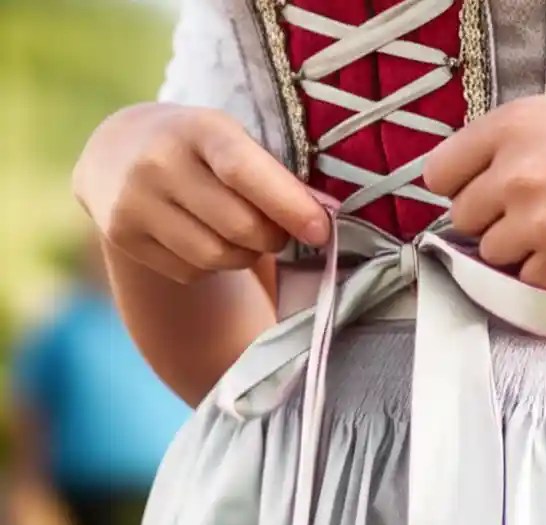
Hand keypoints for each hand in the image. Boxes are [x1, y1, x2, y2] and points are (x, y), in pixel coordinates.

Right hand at [73, 103, 332, 284]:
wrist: (116, 152)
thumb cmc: (201, 149)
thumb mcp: (232, 141)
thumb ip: (274, 176)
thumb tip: (324, 221)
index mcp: (199, 128)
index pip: (245, 172)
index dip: (290, 206)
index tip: (321, 231)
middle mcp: (158, 162)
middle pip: (240, 227)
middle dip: (274, 238)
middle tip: (279, 231)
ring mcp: (134, 201)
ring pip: (217, 257)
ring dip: (246, 256)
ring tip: (242, 234)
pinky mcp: (122, 236)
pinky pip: (191, 271)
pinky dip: (211, 265)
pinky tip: (203, 237)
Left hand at [424, 87, 545, 289]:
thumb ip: (508, 145)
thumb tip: (475, 187)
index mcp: (507, 129)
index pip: (439, 175)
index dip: (459, 186)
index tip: (477, 191)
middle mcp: (516, 176)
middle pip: (464, 219)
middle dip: (491, 218)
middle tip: (528, 209)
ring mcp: (542, 222)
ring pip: (495, 255)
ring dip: (519, 247)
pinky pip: (533, 279)